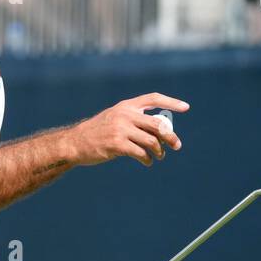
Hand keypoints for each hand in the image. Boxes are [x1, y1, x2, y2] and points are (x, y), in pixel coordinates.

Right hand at [71, 92, 188, 166]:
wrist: (75, 142)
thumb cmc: (98, 132)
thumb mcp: (115, 118)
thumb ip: (134, 119)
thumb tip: (161, 131)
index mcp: (126, 105)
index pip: (153, 98)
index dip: (171, 102)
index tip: (186, 108)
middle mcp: (125, 115)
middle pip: (158, 124)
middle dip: (170, 136)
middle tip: (176, 145)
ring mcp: (120, 129)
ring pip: (151, 141)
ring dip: (159, 151)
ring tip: (159, 156)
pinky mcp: (117, 145)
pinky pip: (141, 153)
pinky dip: (147, 160)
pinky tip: (147, 162)